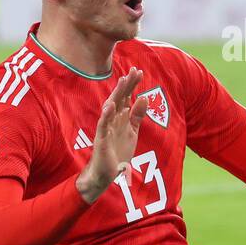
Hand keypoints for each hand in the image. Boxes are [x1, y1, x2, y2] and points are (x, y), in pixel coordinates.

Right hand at [77, 68, 148, 202]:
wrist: (106, 173)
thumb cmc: (117, 151)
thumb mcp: (132, 131)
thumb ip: (137, 115)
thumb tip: (144, 98)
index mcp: (121, 117)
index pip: (127, 97)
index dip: (132, 85)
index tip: (139, 71)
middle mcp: (112, 119)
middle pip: (120, 98)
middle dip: (127, 85)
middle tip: (134, 70)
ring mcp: (106, 127)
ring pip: (111, 107)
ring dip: (117, 94)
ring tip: (123, 81)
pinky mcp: (101, 138)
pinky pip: (103, 124)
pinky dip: (106, 115)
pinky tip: (110, 105)